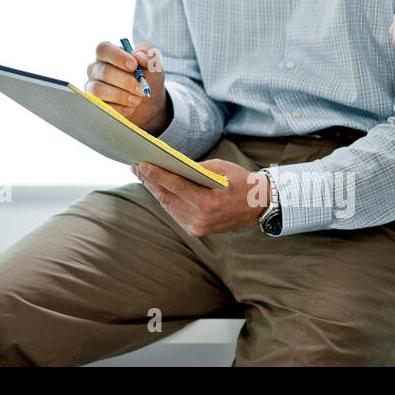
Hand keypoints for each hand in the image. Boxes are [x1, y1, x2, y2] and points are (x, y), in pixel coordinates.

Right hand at [86, 40, 168, 134]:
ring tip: (137, 100)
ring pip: (98, 90)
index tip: (134, 65)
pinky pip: (101, 105)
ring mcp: (93, 85)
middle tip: (141, 89)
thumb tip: (138, 56)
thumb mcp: (151, 63)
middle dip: (125, 81)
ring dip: (120, 96)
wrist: (146, 97)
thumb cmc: (146, 75)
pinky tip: (131, 107)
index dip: (118, 57)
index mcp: (108, 53)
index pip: (104, 49)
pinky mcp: (95, 102)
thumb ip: (148, 55)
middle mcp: (97, 68)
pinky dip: (118, 108)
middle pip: (104, 72)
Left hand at [132, 159, 267, 234]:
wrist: (257, 206)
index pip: (176, 186)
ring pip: (168, 206)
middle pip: (167, 197)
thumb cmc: (239, 181)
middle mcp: (201, 217)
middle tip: (136, 166)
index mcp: (209, 201)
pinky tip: (157, 188)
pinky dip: (165, 200)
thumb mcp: (219, 168)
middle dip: (150, 181)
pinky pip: (175, 213)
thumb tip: (168, 164)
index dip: (157, 175)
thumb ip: (194, 168)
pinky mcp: (196, 230)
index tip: (141, 165)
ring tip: (142, 175)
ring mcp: (197, 227)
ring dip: (154, 190)